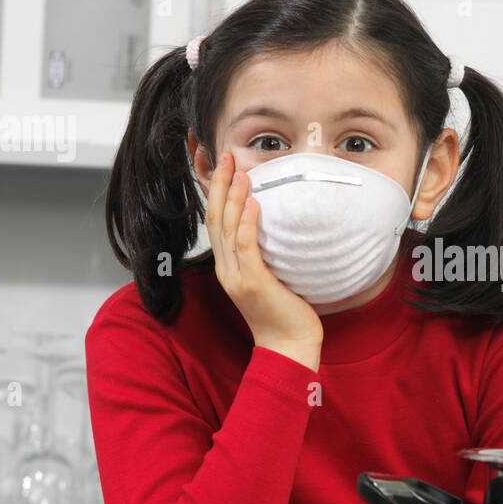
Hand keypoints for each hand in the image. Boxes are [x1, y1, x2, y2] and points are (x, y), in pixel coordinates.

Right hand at [205, 152, 322, 371]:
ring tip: (240, 171)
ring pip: (226, 228)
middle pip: (214, 219)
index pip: (215, 223)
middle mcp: (227, 270)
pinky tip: (253, 202)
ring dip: (233, 196)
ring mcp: (237, 277)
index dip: (216, 193)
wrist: (288, 347)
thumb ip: (265, 254)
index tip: (221, 166)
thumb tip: (275, 227)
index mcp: (228, 268)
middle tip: (226, 156)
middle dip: (220, 185)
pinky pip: (246, 246)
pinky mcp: (253, 283)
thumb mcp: (270, 278)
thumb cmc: (285, 313)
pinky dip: (247, 222)